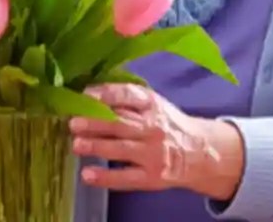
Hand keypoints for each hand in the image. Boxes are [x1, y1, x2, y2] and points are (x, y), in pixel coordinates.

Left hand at [69, 84, 242, 199]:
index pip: (128, 95)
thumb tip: (87, 94)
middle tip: (74, 122)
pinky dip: (106, 177)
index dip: (107, 94)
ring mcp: (152, 153)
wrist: (199, 152)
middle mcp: (153, 128)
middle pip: (121, 123)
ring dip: (97, 147)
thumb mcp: (153, 104)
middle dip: (95, 123)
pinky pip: (126, 178)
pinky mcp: (151, 177)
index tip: (86, 95)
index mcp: (152, 104)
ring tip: (77, 144)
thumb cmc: (166, 124)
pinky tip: (87, 175)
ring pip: (121, 149)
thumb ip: (125, 99)